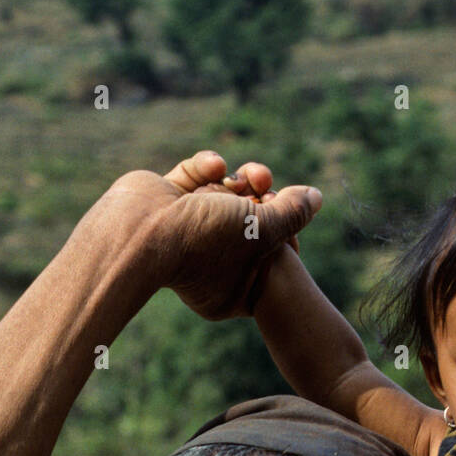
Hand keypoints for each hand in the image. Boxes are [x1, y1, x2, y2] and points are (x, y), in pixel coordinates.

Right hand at [88, 149, 321, 320]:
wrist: (138, 230)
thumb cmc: (204, 239)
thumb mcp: (262, 228)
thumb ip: (293, 214)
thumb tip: (317, 198)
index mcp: (232, 290)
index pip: (269, 258)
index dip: (285, 233)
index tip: (291, 218)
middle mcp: (208, 265)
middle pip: (249, 225)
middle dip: (261, 199)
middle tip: (265, 185)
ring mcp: (185, 233)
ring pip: (223, 198)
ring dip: (237, 180)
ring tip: (245, 174)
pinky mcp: (166, 204)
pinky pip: (194, 179)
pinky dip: (205, 168)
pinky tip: (213, 164)